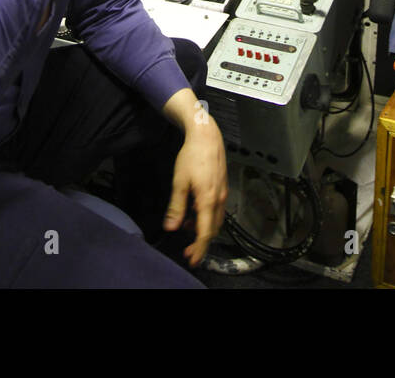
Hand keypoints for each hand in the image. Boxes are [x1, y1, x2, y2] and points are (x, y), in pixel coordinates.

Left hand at [163, 118, 227, 267]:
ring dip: (203, 228)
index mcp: (208, 200)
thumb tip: (171, 227)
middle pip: (212, 230)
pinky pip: (216, 210)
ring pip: (215, 220)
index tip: (191, 259)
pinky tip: (194, 212)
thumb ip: (176, 207)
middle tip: (187, 249)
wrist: (207, 137)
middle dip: (200, 242)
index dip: (198, 249)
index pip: (205, 233)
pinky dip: (206, 217)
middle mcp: (219, 200)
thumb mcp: (179, 182)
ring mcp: (223, 194)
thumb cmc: (192, 157)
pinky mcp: (222, 188)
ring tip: (186, 227)